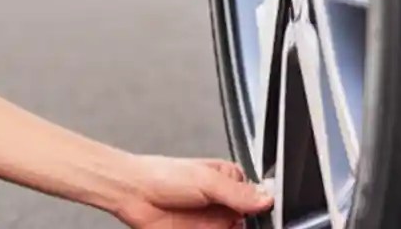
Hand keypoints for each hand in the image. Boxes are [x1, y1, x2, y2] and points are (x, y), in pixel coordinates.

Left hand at [111, 155, 272, 228]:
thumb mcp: (205, 180)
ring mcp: (214, 220)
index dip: (264, 208)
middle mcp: (223, 201)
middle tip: (240, 223)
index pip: (257, 197)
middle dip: (254, 224)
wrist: (132, 194)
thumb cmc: (161, 176)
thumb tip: (267, 198)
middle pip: (251, 219)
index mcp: (228, 180)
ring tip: (227, 226)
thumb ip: (237, 192)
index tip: (269, 216)